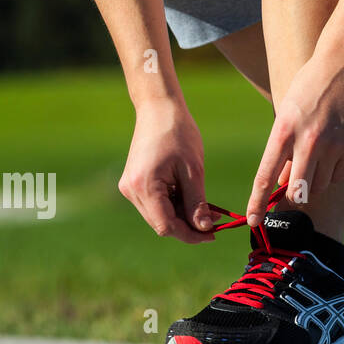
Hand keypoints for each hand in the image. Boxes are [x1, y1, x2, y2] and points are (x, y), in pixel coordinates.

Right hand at [119, 97, 213, 242]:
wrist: (158, 108)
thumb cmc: (178, 133)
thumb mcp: (193, 170)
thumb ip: (197, 202)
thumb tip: (204, 228)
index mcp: (144, 186)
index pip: (166, 226)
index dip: (190, 235)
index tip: (212, 234)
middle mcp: (131, 191)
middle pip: (161, 224)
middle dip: (188, 226)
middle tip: (214, 221)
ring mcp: (129, 188)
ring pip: (158, 216)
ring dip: (181, 216)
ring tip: (205, 207)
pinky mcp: (133, 183)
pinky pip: (154, 204)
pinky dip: (172, 205)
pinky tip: (189, 197)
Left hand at [246, 46, 343, 224]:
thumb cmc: (308, 87)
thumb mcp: (286, 114)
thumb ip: (282, 149)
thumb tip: (281, 183)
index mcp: (283, 131)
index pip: (265, 177)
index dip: (257, 203)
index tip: (252, 220)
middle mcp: (307, 141)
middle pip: (296, 190)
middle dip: (291, 196)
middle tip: (289, 192)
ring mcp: (332, 145)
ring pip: (318, 185)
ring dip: (312, 182)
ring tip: (313, 157)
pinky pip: (337, 176)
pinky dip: (330, 173)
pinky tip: (330, 152)